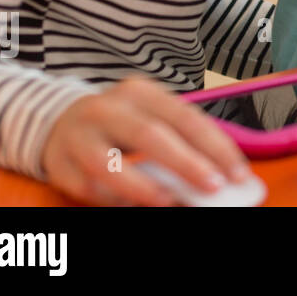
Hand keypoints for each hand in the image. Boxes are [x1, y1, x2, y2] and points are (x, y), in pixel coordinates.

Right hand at [41, 77, 252, 205]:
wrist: (61, 120)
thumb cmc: (122, 123)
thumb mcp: (152, 118)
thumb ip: (182, 140)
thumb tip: (220, 173)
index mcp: (140, 92)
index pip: (185, 117)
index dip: (215, 146)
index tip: (238, 173)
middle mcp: (108, 108)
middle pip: (149, 135)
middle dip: (185, 163)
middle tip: (213, 187)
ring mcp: (78, 135)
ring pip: (108, 164)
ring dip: (142, 187)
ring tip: (170, 201)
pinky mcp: (59, 163)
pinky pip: (87, 187)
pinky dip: (112, 199)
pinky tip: (132, 205)